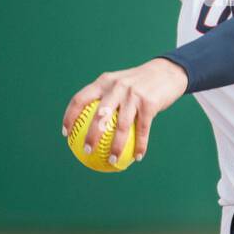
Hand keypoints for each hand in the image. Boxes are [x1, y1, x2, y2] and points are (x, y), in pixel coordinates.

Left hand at [62, 58, 188, 165]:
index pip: (79, 99)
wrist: (167, 72)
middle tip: (86, 151)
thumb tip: (88, 124)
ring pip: (121, 127)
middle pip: (99, 116)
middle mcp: (117, 87)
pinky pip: (142, 130)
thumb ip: (105, 97)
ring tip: (112, 161)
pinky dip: (140, 145)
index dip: (69, 116)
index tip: (66, 133)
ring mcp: (133, 95)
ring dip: (116, 147)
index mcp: (104, 82)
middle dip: (91, 136)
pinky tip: (137, 157)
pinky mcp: (149, 104)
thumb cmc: (139, 83)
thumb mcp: (119, 82)